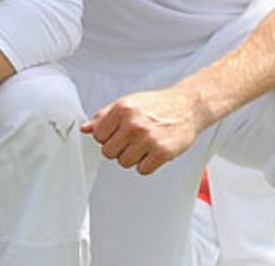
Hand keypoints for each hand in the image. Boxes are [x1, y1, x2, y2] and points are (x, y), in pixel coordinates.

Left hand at [82, 86, 204, 174]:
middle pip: (108, 152)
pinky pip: (142, 170)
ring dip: (132, 157)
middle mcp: (133, 124)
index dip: (106, 137)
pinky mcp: (163, 152)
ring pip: (124, 162)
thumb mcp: (127, 103)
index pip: (98, 136)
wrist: (188, 106)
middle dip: (117, 149)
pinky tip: (152, 152)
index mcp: (122, 109)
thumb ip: (104, 116)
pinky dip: (146, 165)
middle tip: (130, 141)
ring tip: (142, 145)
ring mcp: (148, 139)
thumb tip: (85, 128)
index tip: (115, 134)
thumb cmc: (157, 105)